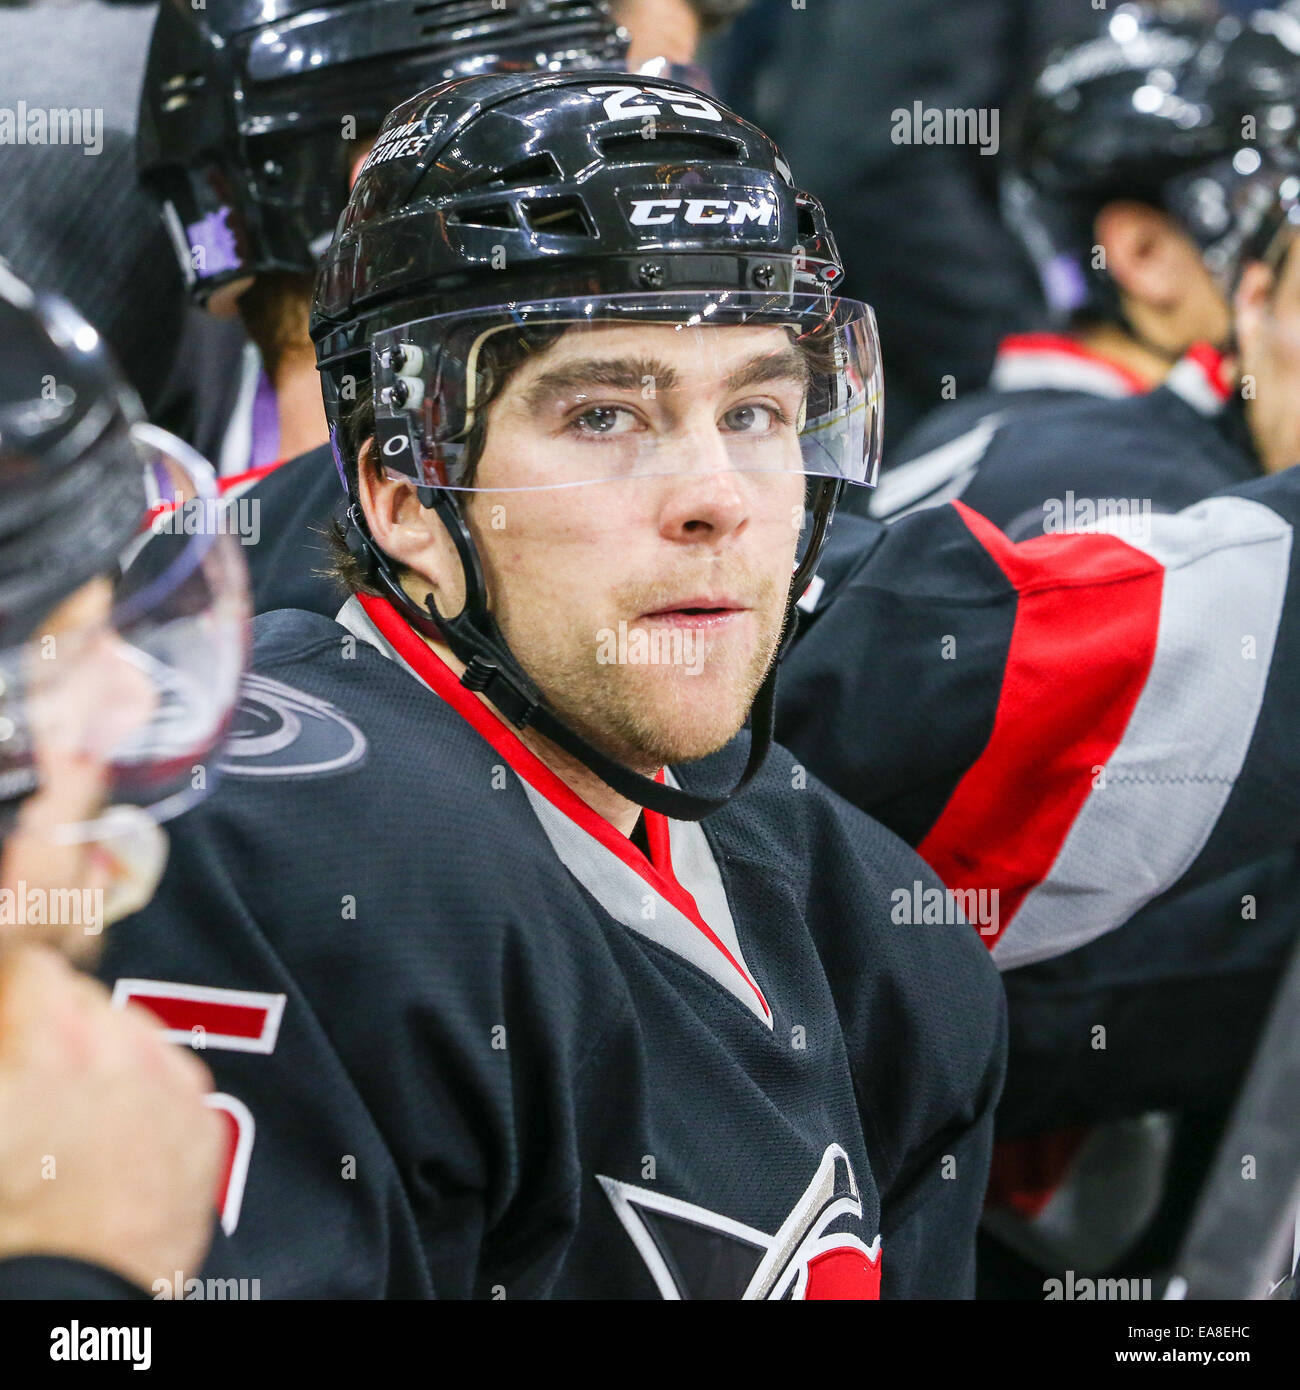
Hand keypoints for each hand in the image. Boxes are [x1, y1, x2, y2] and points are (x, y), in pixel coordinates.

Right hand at [0, 945, 221, 1290]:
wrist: (60, 1309)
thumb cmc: (9, 1226)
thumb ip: (3, 1046)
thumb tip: (9, 1017)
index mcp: (49, 1043)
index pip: (34, 968)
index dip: (14, 993)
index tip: (11, 1010)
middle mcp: (120, 1052)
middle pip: (86, 1001)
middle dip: (57, 1030)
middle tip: (34, 1077)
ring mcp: (172, 1088)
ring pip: (137, 1038)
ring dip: (107, 1060)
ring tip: (72, 1115)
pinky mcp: (202, 1128)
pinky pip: (175, 1083)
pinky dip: (149, 1100)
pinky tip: (115, 1138)